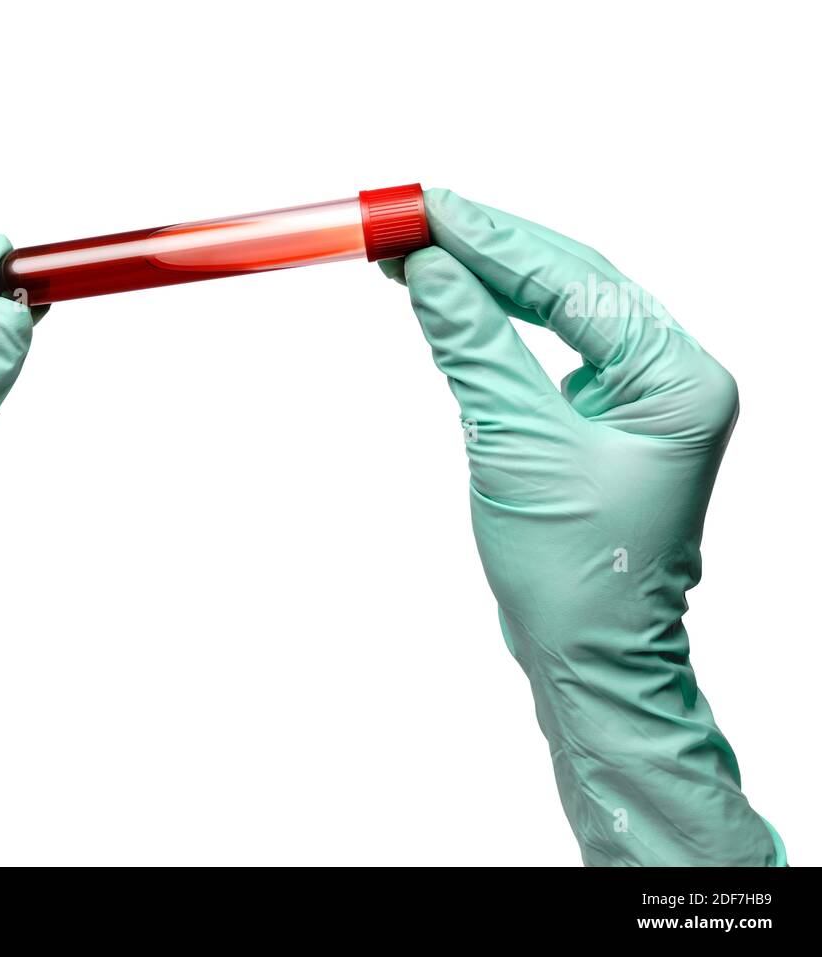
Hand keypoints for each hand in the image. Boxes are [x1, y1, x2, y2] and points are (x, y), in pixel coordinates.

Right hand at [385, 190, 783, 865]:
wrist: (590, 658)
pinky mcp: (606, 414)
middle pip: (573, 279)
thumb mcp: (516, 448)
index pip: (574, 281)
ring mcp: (642, 393)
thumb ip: (474, 348)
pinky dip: (496, 319)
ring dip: (488, 277)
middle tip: (412, 215)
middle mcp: (672, 373)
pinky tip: (453, 298)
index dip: (492, 240)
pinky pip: (549, 344)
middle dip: (488, 246)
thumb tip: (426, 269)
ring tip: (416, 248)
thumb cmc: (573, 573)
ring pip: (560, 305)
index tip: (425, 208)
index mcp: (677, 378)